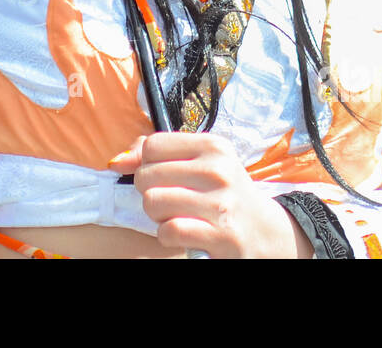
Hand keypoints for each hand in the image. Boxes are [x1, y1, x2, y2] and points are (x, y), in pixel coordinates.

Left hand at [108, 132, 313, 257]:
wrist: (264, 231)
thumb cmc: (222, 193)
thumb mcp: (199, 162)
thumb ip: (156, 154)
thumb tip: (117, 161)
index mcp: (213, 146)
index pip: (152, 146)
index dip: (147, 164)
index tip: (163, 177)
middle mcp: (219, 170)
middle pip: (146, 176)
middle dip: (150, 192)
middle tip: (170, 200)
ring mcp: (222, 204)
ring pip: (153, 203)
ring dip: (157, 216)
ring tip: (175, 216)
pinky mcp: (221, 235)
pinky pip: (168, 230)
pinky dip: (167, 236)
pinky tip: (182, 233)